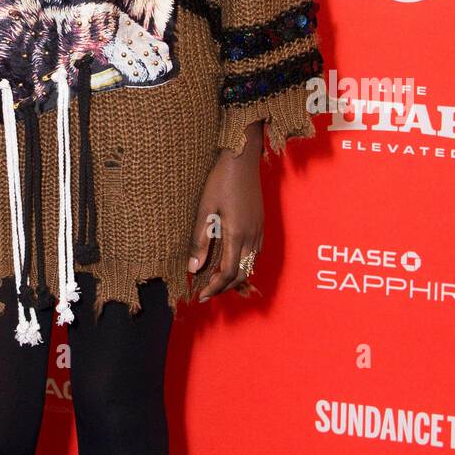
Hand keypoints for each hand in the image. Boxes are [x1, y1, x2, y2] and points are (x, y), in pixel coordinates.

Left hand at [188, 121, 263, 299]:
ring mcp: (259, 230)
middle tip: (207, 291)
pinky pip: (254, 253)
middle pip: (242, 274)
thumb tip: (193, 268)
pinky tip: (230, 260)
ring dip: (235, 276)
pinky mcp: (260, 223)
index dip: (215, 288)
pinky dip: (243, 264)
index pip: (229, 273)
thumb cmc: (220, 181)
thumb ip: (200, 240)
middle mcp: (252, 236)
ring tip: (216, 279)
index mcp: (237, 234)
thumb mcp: (205, 209)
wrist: (242, 159)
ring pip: (251, 265)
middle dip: (225, 287)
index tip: (201, 295)